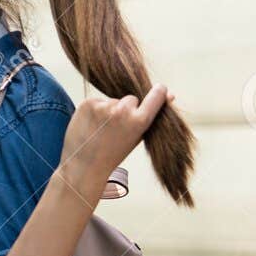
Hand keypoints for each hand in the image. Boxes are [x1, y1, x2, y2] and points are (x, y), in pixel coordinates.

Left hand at [57, 84, 169, 200]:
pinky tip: (91, 125)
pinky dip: (95, 110)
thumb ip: (152, 116)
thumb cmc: (112, 154)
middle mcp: (122, 111)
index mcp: (139, 121)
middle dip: (126, 109)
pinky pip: (97, 101)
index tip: (160, 88)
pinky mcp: (87, 104)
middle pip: (131, 99)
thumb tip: (170, 95)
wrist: (84, 166)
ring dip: (109, 110)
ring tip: (101, 129)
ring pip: (113, 101)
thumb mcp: (137, 137)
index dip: (158, 91)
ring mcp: (103, 107)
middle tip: (116, 128)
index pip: (156, 96)